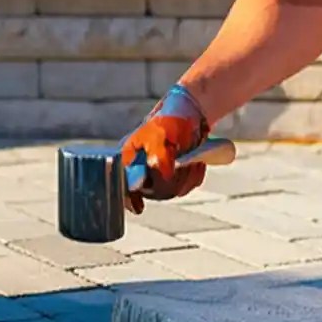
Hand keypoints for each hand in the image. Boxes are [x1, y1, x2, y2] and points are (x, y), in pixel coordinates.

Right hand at [119, 84, 209, 213]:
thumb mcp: (160, 137)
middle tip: (184, 165)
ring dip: (186, 177)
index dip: (129, 198)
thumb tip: (160, 177)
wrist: (190, 114)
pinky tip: (196, 163)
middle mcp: (143, 169)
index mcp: (130, 159)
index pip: (126, 185)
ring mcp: (160, 174)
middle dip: (172, 181)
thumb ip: (158, 159)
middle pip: (155, 192)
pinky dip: (194, 176)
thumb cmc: (169, 121)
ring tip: (191, 161)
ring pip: (173, 191)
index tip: (137, 207)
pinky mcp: (177, 176)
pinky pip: (186, 186)